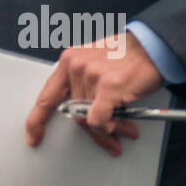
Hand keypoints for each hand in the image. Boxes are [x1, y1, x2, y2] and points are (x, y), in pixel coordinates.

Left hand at [25, 32, 162, 156]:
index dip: (37, 120)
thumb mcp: (95, 65)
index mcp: (68, 61)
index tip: (33, 136)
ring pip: (88, 119)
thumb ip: (83, 88)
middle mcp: (75, 67)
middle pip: (73, 113)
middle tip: (110, 139)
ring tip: (126, 128)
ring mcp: (90, 75)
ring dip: (108, 129)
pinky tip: (122, 125)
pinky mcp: (108, 86)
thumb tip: (86, 121)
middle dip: (92, 130)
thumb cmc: (126, 57)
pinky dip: (108, 128)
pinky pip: (98, 120)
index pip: (46, 96)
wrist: (151, 47)